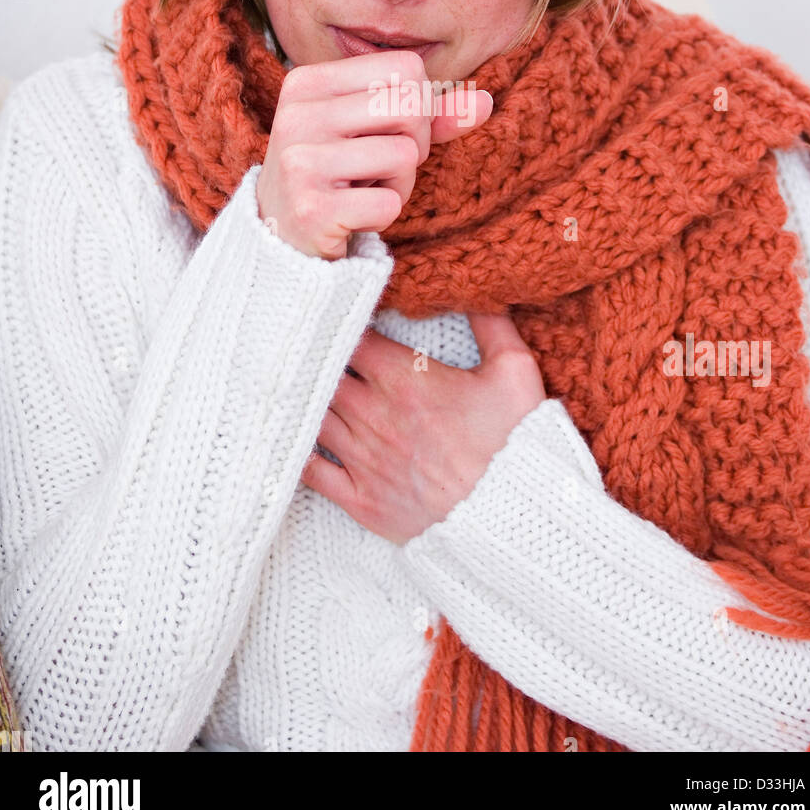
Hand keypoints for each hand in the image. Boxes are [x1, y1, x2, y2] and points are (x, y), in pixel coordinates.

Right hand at [256, 48, 493, 259]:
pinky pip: (389, 203)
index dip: (418, 104)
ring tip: (365, 190)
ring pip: (404, 155)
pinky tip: (354, 216)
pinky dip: (383, 215)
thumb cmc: (338, 174)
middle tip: (383, 166)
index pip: (406, 68)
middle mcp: (299, 114)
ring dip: (400, 183)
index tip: (388, 131)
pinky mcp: (311, 209)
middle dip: (416, 143)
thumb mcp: (375, 132)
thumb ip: (429, 115)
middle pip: (410, 106)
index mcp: (309, 81)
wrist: (282, 237)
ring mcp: (300, 161)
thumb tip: (485, 102)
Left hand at [300, 311, 546, 544]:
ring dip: (307, 400)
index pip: (350, 337)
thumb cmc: (515, 443)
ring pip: (313, 416)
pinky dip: (297, 451)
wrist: (514, 518)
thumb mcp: (515, 371)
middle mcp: (373, 415)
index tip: (340, 314)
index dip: (342, 322)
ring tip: (298, 385)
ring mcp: (363, 459)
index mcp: (404, 378)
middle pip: (322, 374)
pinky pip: (310, 472)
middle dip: (318, 359)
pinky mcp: (361, 500)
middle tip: (310, 348)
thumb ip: (491, 324)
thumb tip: (478, 291)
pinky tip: (294, 438)